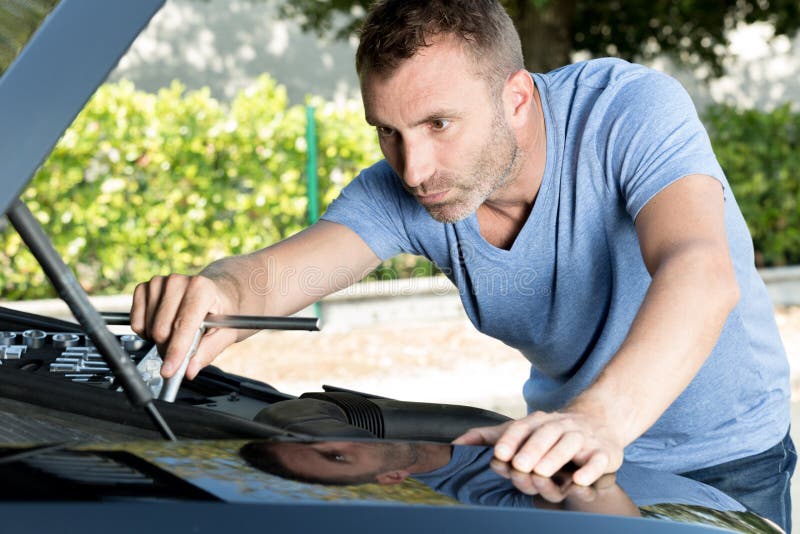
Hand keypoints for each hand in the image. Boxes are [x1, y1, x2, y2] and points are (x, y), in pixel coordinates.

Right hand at [130, 274, 238, 379]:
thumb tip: (189, 370)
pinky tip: (162, 326)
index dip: (175, 351)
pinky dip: (147, 331)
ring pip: (148, 328)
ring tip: (176, 333)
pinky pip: (136, 322)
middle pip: (161, 330)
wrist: (215, 292)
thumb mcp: (226, 333)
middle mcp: (178, 282)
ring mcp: (159, 283)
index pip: (183, 325)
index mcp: (202, 289)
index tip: (169, 371)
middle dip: (169, 349)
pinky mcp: (144, 288)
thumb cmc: (221, 310)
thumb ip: (208, 351)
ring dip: (159, 340)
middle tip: (183, 349)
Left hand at [452, 410, 623, 487]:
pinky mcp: (605, 452)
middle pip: (546, 434)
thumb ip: (489, 437)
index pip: (522, 427)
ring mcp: (583, 438)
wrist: (597, 423)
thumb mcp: (520, 432)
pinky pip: (598, 460)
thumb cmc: (549, 434)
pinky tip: (578, 480)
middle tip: (520, 466)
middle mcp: (561, 426)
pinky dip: (589, 470)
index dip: (511, 439)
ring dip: (555, 458)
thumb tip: (454, 444)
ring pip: (570, 444)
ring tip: (541, 472)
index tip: (500, 454)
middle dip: (532, 450)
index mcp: (539, 421)